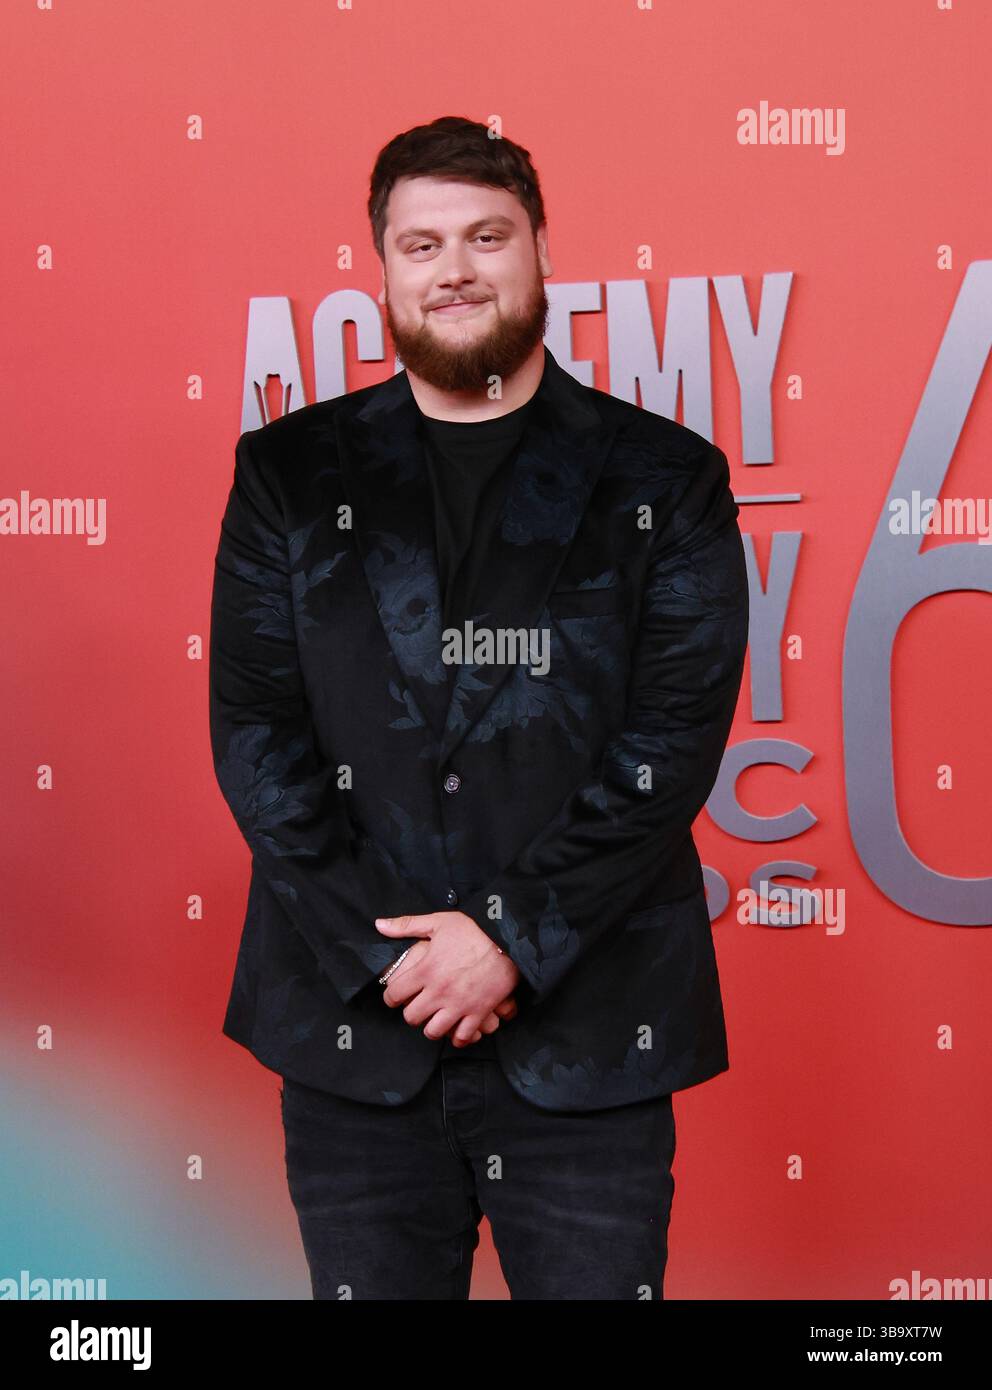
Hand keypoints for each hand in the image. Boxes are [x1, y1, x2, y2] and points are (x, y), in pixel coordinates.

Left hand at [376, 911, 520, 1045]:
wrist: (510, 942)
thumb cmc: (474, 931)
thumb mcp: (439, 922)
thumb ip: (407, 925)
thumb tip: (380, 925)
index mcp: (426, 970)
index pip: (393, 995)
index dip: (391, 996)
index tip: (397, 995)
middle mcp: (439, 992)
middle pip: (411, 1017)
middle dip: (412, 1012)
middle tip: (418, 1005)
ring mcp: (459, 1005)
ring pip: (433, 1032)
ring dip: (432, 1026)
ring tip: (436, 1017)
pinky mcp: (478, 1013)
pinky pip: (462, 1037)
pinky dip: (458, 1036)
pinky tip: (457, 1027)